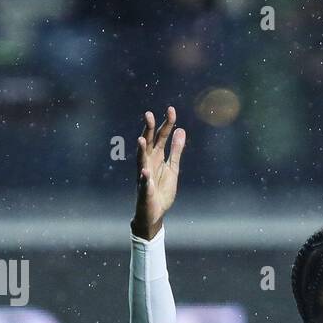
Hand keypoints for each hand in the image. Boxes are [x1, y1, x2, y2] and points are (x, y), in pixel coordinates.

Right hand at [130, 107, 185, 239]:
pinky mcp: (145, 191)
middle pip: (148, 143)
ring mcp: (144, 176)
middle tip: (148, 114)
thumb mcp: (173, 168)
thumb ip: (176, 150)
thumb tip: (181, 130)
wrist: (154, 212)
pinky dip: (144, 178)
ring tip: (141, 139)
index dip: (167, 124)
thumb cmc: (161, 189)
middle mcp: (148, 163)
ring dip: (141, 150)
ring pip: (141, 161)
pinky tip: (145, 173)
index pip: (161, 136)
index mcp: (156, 156)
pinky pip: (144, 184)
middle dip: (148, 130)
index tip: (171, 109)